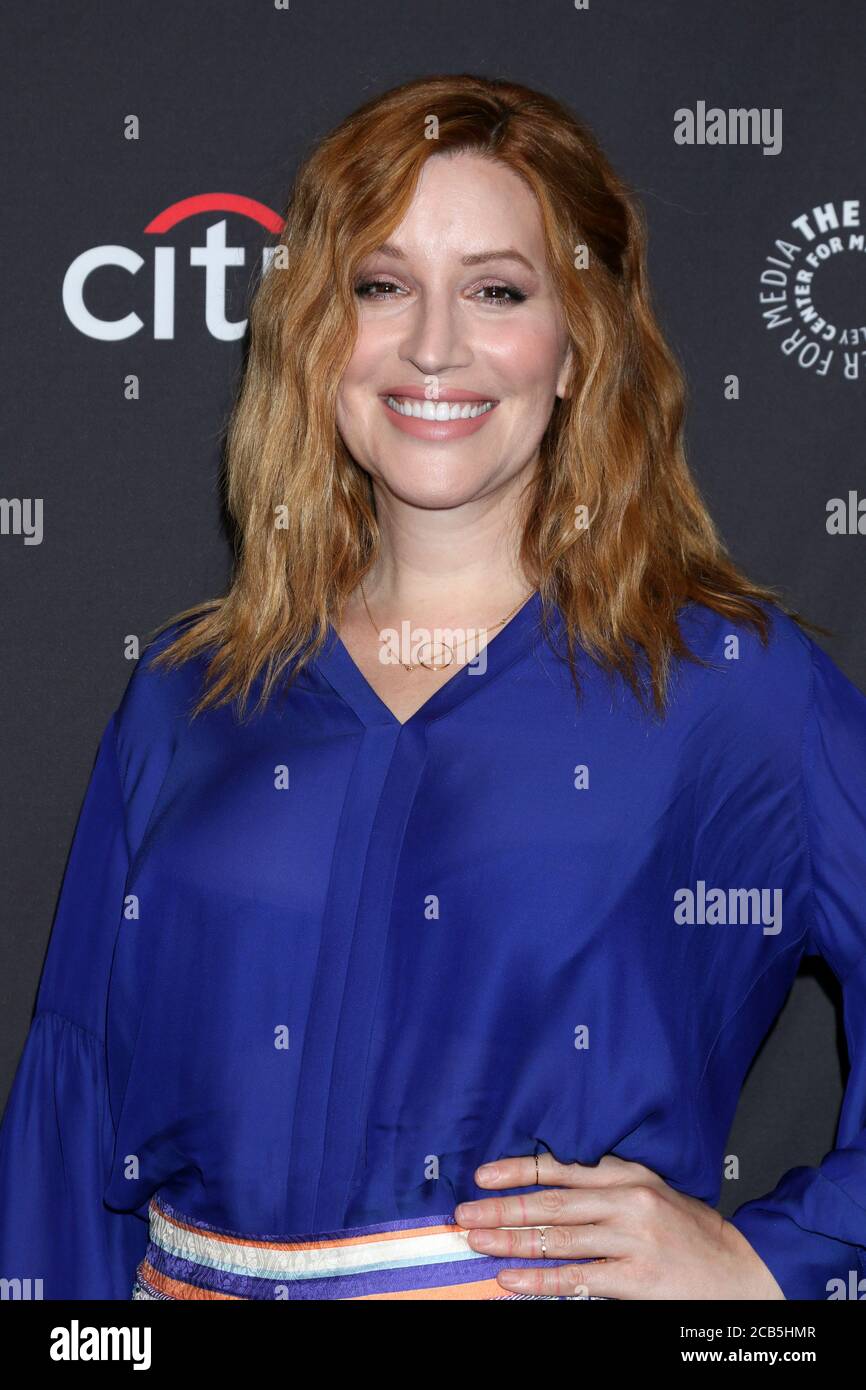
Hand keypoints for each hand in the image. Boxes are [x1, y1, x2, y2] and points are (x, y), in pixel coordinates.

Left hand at [453, 1153, 785, 1299]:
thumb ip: (607, 1187)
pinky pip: (577, 1280)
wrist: (743, 1269)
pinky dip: (539, 1280)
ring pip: (557, 1240)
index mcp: (628, 1174)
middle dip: (502, 1208)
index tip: (482, 1175)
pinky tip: (511, 1279)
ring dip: (510, 1241)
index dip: (518, 1171)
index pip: (561, 1169)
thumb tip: (548, 1189)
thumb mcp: (652, 1192)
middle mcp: (626, 1201)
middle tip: (464, 1213)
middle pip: (550, 1204)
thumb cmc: (692, 1232)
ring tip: (476, 1242)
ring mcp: (631, 1240)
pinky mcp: (637, 1279)